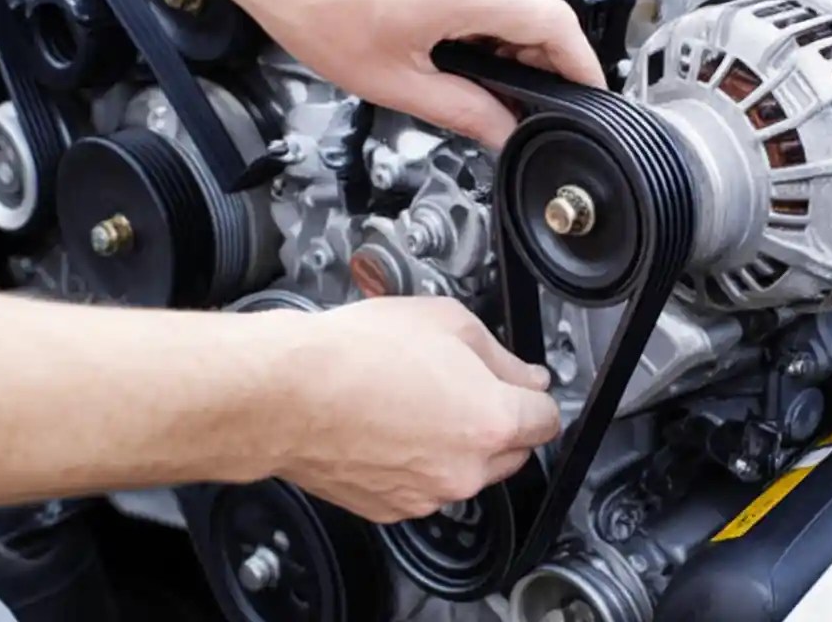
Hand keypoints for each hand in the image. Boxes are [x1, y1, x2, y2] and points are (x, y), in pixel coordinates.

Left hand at [213, 0, 605, 147]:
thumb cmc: (320, 5)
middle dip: (534, 62)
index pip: (558, 26)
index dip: (582, 65)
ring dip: (501, 40)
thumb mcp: (398, 81)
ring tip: (466, 73)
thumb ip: (463, 111)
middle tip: (514, 101)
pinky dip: (478, 16)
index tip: (589, 92)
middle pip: (534, 14)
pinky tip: (445, 42)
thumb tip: (501, 131)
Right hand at [269, 297, 559, 522]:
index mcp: (491, 421)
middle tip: (464, 387)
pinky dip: (418, 465)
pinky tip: (391, 427)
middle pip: (512, 452)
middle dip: (500, 422)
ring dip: (457, 446)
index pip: (546, 419)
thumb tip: (526, 375)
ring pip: (467, 473)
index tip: (523, 387)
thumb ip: (501, 356)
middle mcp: (465, 468)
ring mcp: (427, 494)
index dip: (535, 396)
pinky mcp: (390, 509)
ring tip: (416, 403)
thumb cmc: (355, 354)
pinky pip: (424, 488)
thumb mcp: (448, 322)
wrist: (285, 393)